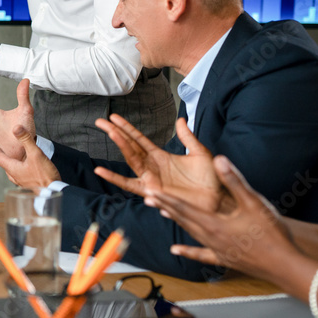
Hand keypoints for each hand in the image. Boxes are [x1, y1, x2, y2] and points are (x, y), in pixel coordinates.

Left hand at [0, 121, 59, 190]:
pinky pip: (19, 173)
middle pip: (3, 163)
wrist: (53, 192)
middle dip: (0, 154)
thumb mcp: (36, 154)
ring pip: (11, 169)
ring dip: (9, 161)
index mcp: (13, 168)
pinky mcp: (28, 184)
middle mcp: (14, 176)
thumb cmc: (44, 176)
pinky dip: (18, 166)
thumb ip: (26, 140)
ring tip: (10, 155)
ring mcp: (21, 181)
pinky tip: (24, 165)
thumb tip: (16, 128)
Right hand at [94, 114, 226, 212]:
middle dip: (115, 132)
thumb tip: (180, 120)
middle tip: (100, 121)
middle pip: (129, 146)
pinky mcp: (151, 191)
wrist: (218, 200)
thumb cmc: (211, 180)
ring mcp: (150, 178)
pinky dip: (114, 178)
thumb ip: (188, 137)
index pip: (138, 139)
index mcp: (161, 156)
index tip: (113, 117)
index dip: (126, 127)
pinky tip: (101, 171)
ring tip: (109, 132)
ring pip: (130, 159)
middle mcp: (152, 166)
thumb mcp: (200, 153)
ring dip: (120, 145)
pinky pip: (129, 184)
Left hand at [149, 156, 296, 277]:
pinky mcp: (225, 259)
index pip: (184, 207)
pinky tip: (175, 249)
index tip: (150, 191)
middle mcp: (210, 237)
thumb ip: (234, 181)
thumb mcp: (254, 203)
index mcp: (214, 223)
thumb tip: (219, 160)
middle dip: (164, 206)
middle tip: (147, 197)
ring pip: (190, 233)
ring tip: (161, 212)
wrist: (286, 266)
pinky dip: (187, 251)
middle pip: (183, 219)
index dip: (166, 198)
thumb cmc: (272, 235)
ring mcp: (217, 250)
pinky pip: (201, 254)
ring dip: (176, 221)